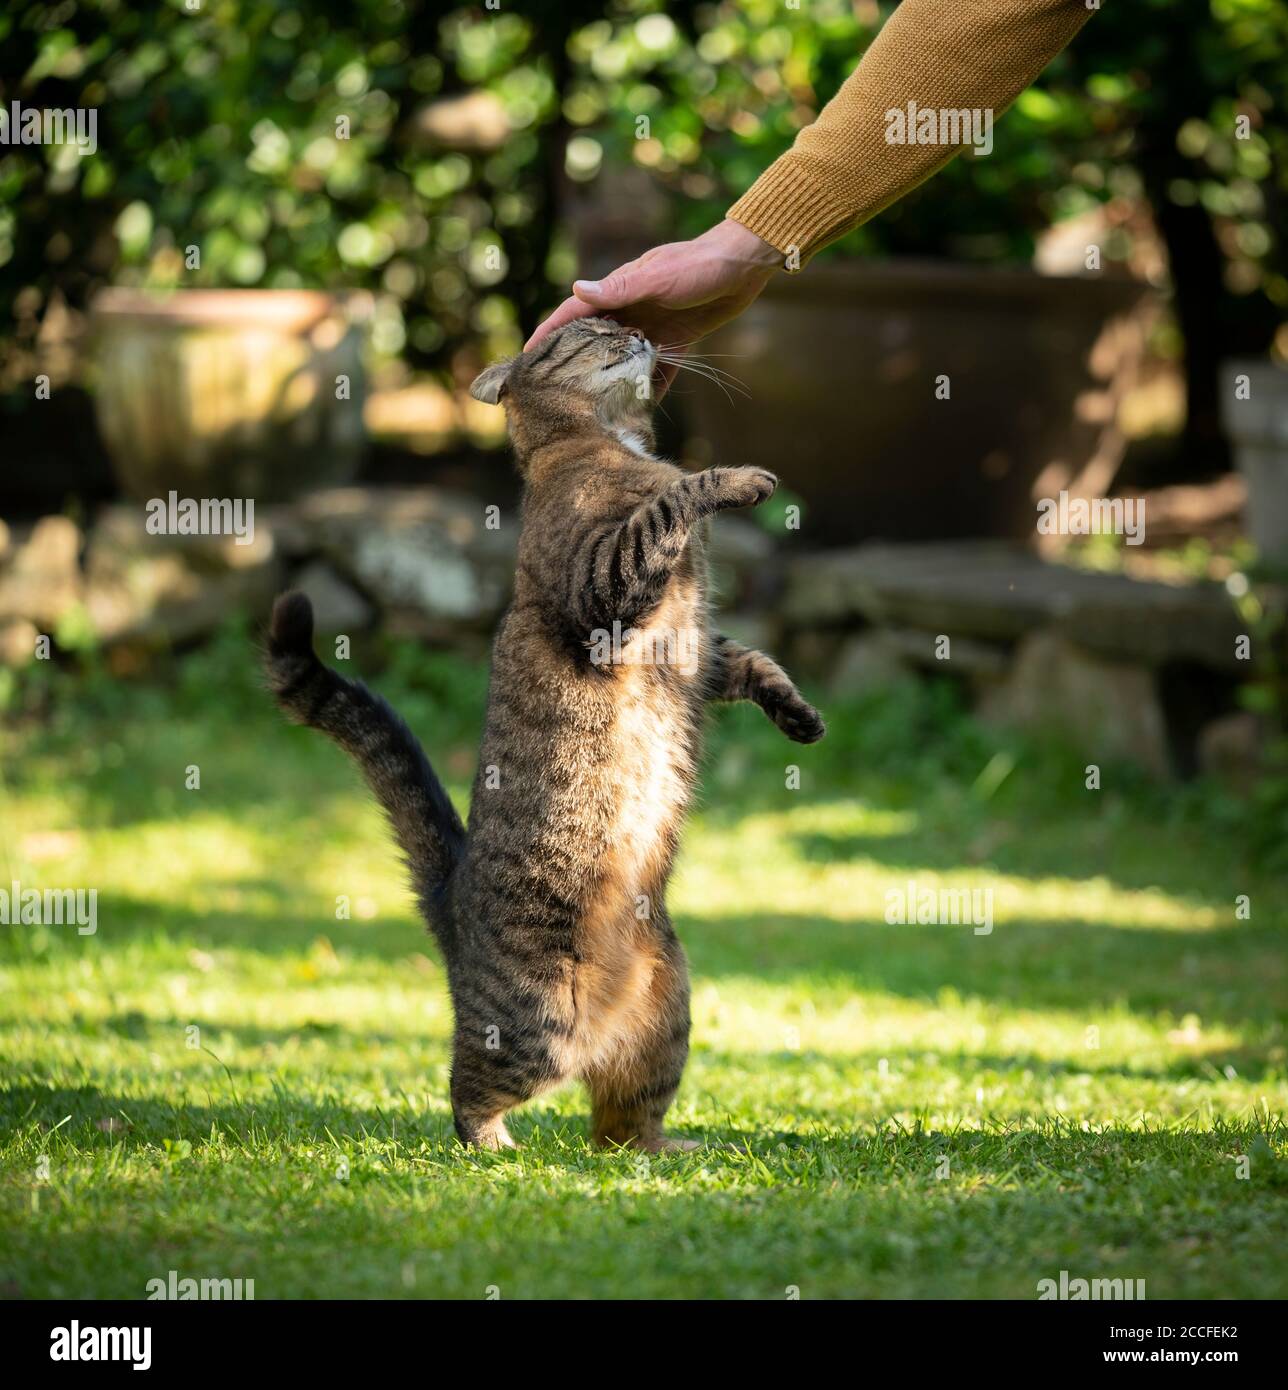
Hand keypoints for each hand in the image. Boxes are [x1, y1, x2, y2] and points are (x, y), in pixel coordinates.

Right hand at [524, 218, 781, 394]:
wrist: (744, 266)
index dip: (549, 333)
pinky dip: (648, 388)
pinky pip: (657, 370)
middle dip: (574, 364)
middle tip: (554, 392)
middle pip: (594, 341)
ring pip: (622, 360)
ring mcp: (652, 327)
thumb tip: (577, 291)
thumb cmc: (698, 264)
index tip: (527, 356)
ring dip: (610, 381)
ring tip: (592, 409)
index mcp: (619, 290)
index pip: (574, 314)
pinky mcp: (676, 341)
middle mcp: (630, 310)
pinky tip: (640, 412)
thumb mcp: (657, 276)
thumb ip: (619, 288)